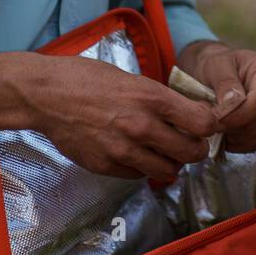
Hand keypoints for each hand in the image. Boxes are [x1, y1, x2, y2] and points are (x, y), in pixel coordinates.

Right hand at [22, 54, 217, 180]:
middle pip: (192, 152)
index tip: (204, 125)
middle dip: (195, 149)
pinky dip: (142, 168)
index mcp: (152, 98)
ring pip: (168, 170)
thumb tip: (188, 115)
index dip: (208, 126)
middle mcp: (142, 126)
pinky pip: (138, 175)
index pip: (203, 123)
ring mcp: (124, 149)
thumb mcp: (133, 79)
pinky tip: (135, 154)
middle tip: (188, 144)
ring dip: (170, 163)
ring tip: (163, 152)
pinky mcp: (106, 165)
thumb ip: (160, 99)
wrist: (47, 95)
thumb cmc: (88, 79)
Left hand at [177, 40, 255, 151]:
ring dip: (235, 135)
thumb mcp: (215, 66)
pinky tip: (228, 131)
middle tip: (211, 121)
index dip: (236, 114)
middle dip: (233, 125)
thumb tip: (232, 102)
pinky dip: (240, 143)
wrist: (220, 77)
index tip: (213, 118)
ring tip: (220, 122)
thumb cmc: (219, 67)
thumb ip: (224, 81)